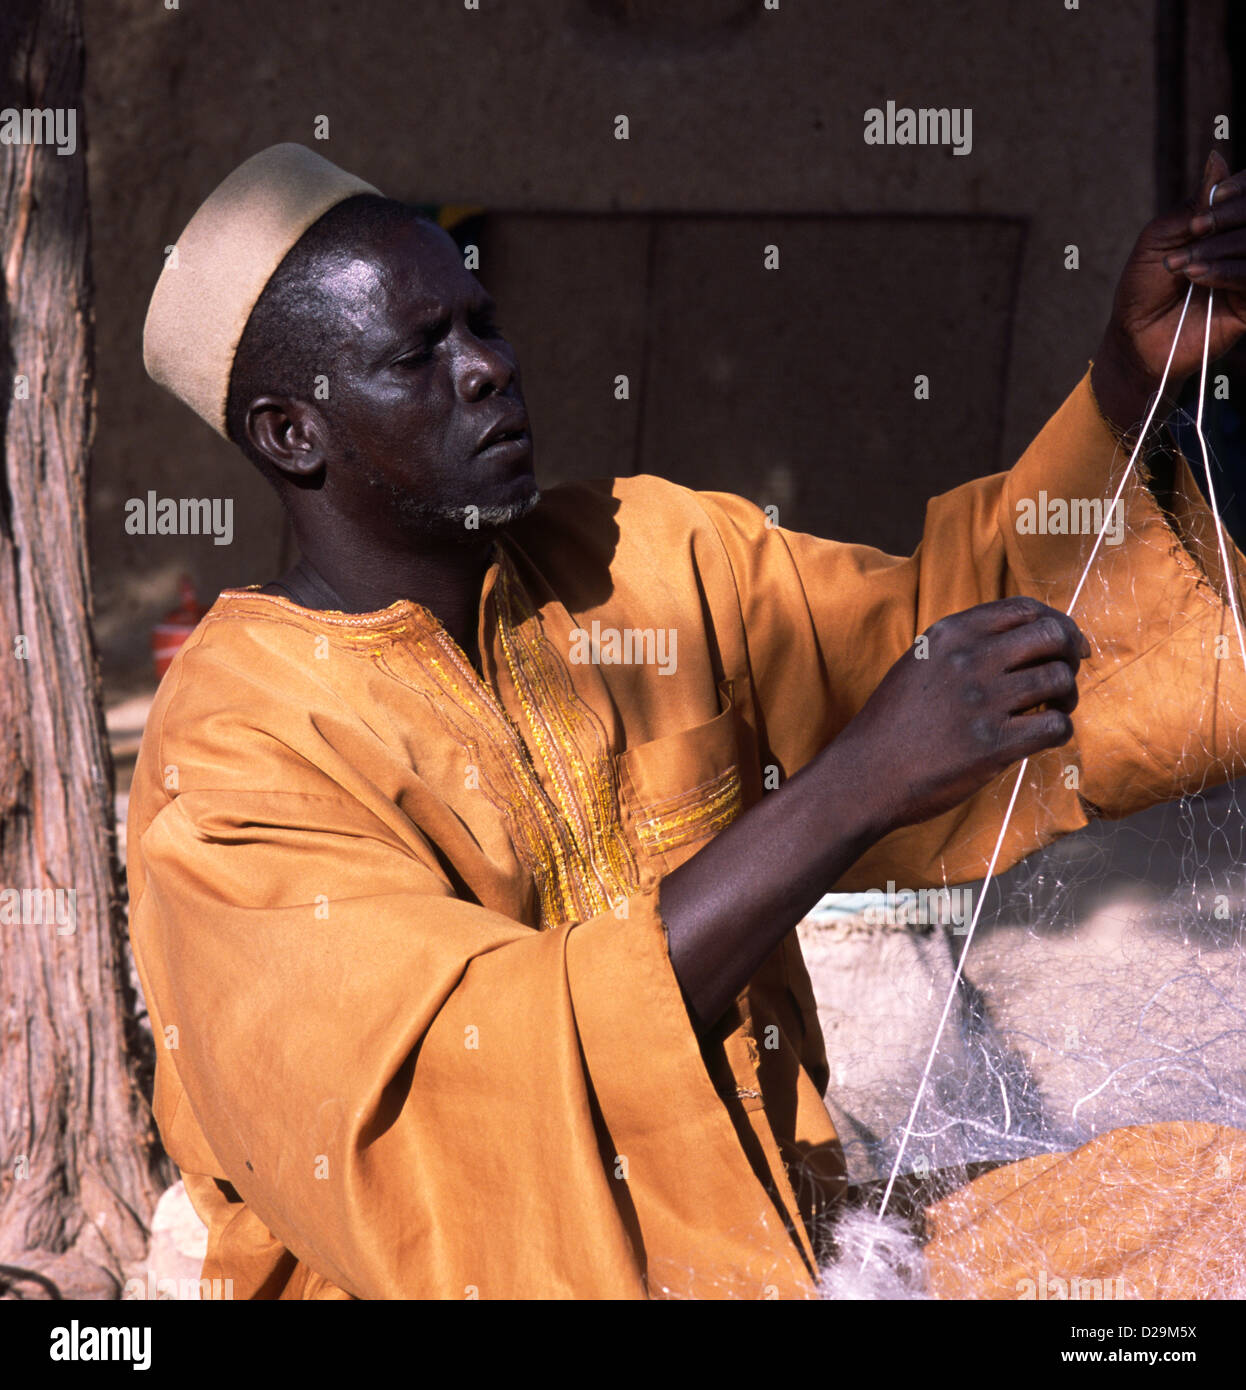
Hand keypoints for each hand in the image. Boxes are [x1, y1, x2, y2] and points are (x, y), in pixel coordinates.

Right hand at [835, 596, 1088, 833]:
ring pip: (1059, 679)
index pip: (1024, 608)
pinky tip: (1042, 737)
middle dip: (1070, 654)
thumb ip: (964, 645)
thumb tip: (1025, 639)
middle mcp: (969, 659)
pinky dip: (1060, 730)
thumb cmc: (893, 723)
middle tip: (1064, 678)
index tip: (1068, 643)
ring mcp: (982, 700)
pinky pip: (1056, 726)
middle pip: (1053, 636)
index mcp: (950, 633)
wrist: (865, 775)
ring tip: (1052, 709)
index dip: (1057, 623)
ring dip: (1067, 696)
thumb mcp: (919, 663)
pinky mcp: (994, 743)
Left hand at [1094, 150, 1245, 432]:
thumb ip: (1194, 203)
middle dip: (1230, 215)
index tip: (1213, 201)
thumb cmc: (1144, 287)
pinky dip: (1226, 271)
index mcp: (1225, 224)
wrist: (1135, 338)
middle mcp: (1241, 244)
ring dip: (1219, 248)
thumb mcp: (1161, 238)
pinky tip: (1197, 276)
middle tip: (1196, 230)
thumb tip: (1218, 157)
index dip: (1240, 188)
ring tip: (1184, 266)